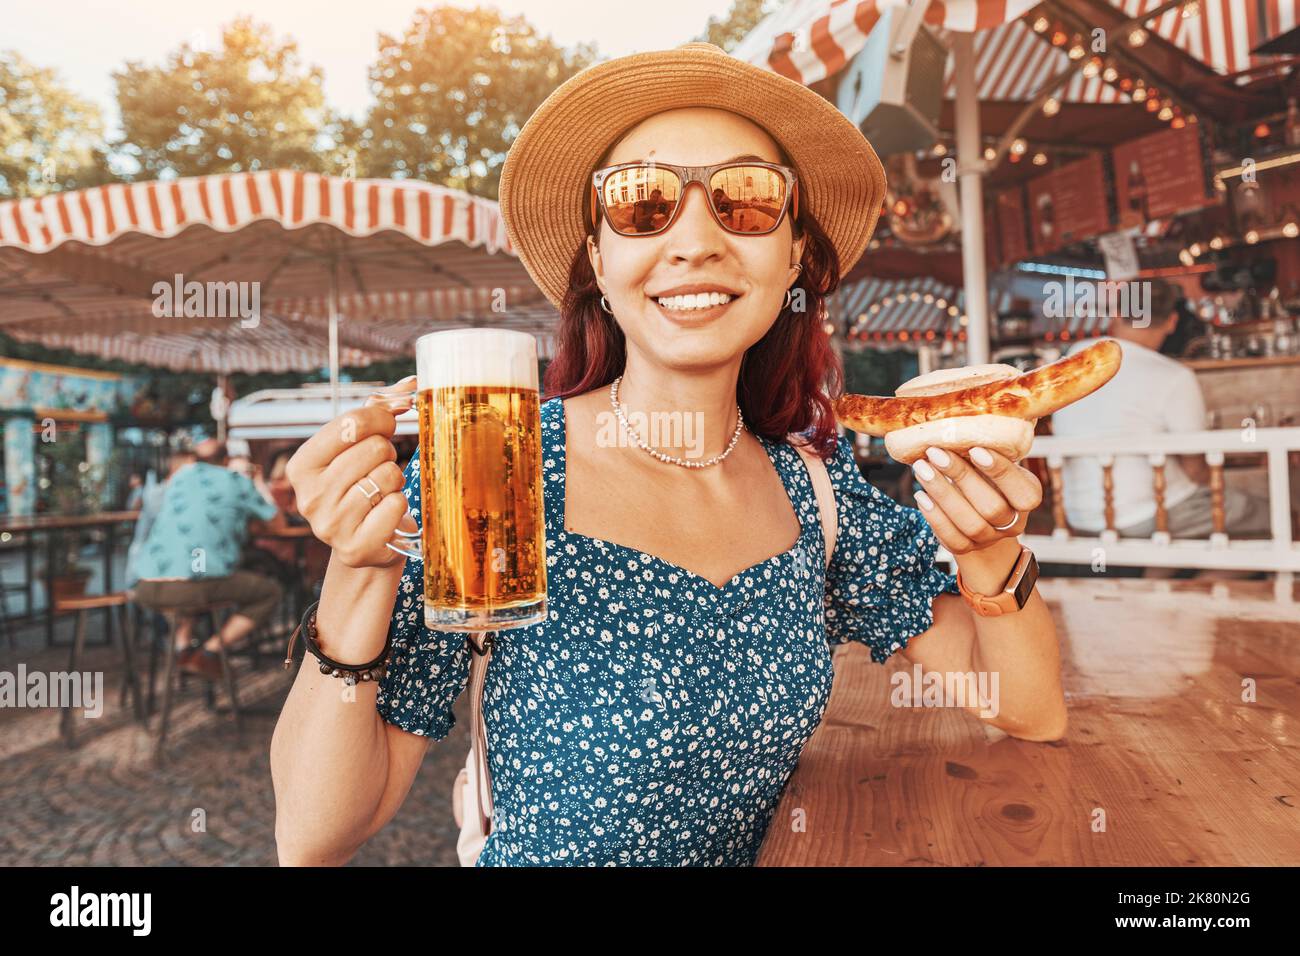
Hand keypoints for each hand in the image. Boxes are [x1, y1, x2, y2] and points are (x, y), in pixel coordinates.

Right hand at [285, 376, 416, 568]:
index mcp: (301, 466)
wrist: (368, 543)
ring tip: (380, 492)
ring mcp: (330, 525)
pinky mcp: (355, 547)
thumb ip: (380, 409)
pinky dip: (400, 505)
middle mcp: (309, 496)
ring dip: (394, 481)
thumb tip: (412, 383)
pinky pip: (397, 505)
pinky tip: (386, 514)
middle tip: (378, 469)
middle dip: (386, 454)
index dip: (380, 418)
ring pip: (388, 475)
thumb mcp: (359, 447)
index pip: (350, 423)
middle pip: (374, 449)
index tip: (388, 424)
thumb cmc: (363, 485)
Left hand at [909, 445, 1041, 555]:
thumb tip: (960, 419)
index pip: (1022, 491)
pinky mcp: (967, 548)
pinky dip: (935, 517)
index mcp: (1028, 497)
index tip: (976, 449)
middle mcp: (1014, 522)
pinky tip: (921, 495)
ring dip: (942, 494)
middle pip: (991, 507)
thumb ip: (988, 449)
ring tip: (921, 468)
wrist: (981, 516)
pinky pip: (951, 538)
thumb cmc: (988, 477)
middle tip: (935, 452)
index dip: (1000, 472)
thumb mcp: (996, 463)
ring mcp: (990, 538)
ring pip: (969, 523)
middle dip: (961, 477)